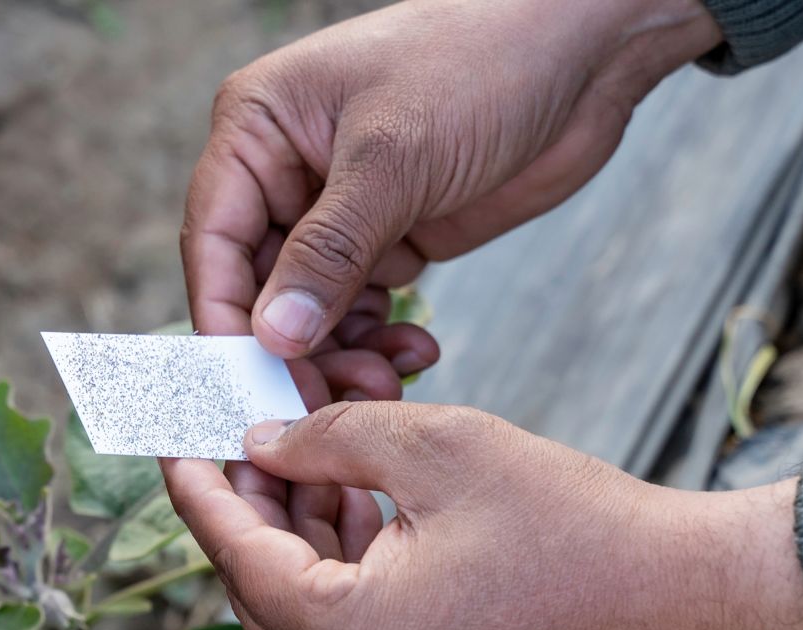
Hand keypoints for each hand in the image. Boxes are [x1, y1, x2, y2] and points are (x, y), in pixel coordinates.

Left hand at [164, 403, 802, 629]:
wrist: (702, 608)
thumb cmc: (581, 524)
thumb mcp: (440, 449)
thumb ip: (328, 440)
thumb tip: (259, 445)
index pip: (235, 555)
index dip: (199, 486)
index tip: (173, 438)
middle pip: (265, 599)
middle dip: (255, 514)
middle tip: (248, 440)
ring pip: (312, 629)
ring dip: (306, 548)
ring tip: (318, 463)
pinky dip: (351, 590)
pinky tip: (365, 519)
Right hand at [182, 0, 723, 358]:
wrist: (587, 51)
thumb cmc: (481, 60)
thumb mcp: (393, 157)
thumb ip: (328, 251)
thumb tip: (272, 335)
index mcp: (259, 127)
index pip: (215, 240)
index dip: (224, 319)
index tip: (245, 387)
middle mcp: (287, 170)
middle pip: (258, 287)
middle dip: (291, 350)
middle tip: (323, 404)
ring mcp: (340, 209)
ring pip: (309, 311)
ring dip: (339, 356)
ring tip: (383, 384)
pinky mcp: (391, 237)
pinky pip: (361, 310)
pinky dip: (379, 343)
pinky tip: (414, 356)